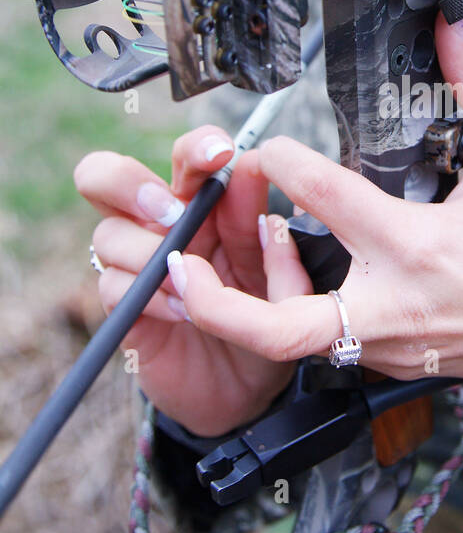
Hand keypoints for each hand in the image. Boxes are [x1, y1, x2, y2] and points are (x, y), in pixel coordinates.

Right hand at [74, 129, 314, 434]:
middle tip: (171, 211)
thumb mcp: (285, 283)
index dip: (197, 147)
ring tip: (192, 282)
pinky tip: (183, 311)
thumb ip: (277, 248)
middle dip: (132, 184)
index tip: (223, 154)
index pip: (187, 158)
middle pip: (107, 176)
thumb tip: (269, 209)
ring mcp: (137, 267)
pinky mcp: (124, 311)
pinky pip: (113, 286)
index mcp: (204, 207)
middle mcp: (161, 228)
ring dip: (148, 253)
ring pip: (108, 235)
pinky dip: (148, 296)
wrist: (250, 386)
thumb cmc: (265, 320)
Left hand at [162, 15, 462, 408]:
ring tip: (236, 256)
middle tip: (176, 268)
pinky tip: (296, 278)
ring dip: (255, 302)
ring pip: (298, 342)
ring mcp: (395, 345)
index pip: (326, 199)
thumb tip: (456, 23)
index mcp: (419, 247)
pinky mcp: (400, 363)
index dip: (282, 163)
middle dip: (215, 304)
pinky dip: (302, 316)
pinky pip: (334, 347)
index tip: (265, 144)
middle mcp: (397, 305)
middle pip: (281, 327)